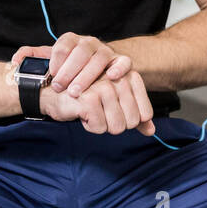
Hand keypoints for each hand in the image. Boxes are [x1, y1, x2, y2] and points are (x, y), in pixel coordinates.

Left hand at [10, 33, 131, 98]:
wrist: (91, 69)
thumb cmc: (66, 68)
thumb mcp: (49, 61)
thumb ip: (31, 58)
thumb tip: (16, 61)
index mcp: (71, 40)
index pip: (64, 44)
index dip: (58, 59)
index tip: (52, 73)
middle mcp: (90, 42)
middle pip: (82, 51)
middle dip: (70, 70)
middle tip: (60, 87)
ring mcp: (106, 51)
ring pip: (100, 58)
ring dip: (88, 75)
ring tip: (76, 92)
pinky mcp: (120, 62)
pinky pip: (124, 62)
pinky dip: (119, 68)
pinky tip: (111, 78)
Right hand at [39, 69, 155, 136]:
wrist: (56, 92)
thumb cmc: (87, 97)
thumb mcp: (114, 104)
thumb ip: (134, 115)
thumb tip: (151, 131)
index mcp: (129, 76)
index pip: (144, 114)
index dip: (132, 121)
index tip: (117, 113)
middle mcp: (119, 79)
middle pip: (132, 122)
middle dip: (115, 124)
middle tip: (101, 113)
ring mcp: (104, 87)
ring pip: (117, 127)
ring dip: (102, 125)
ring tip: (91, 111)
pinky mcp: (89, 98)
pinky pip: (100, 127)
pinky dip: (90, 126)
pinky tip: (82, 113)